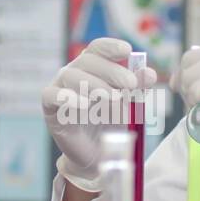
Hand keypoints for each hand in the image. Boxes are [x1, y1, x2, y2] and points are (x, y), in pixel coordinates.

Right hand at [42, 38, 154, 190]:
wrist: (97, 154)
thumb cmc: (110, 123)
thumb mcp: (128, 103)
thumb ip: (137, 88)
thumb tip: (149, 73)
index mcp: (91, 67)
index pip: (97, 48)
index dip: (111, 46)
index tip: (127, 50)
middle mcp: (73, 72)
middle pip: (87, 60)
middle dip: (111, 71)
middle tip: (130, 84)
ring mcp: (59, 88)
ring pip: (70, 76)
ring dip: (94, 85)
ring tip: (114, 98)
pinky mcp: (49, 108)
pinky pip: (52, 96)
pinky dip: (68, 97)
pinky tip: (85, 105)